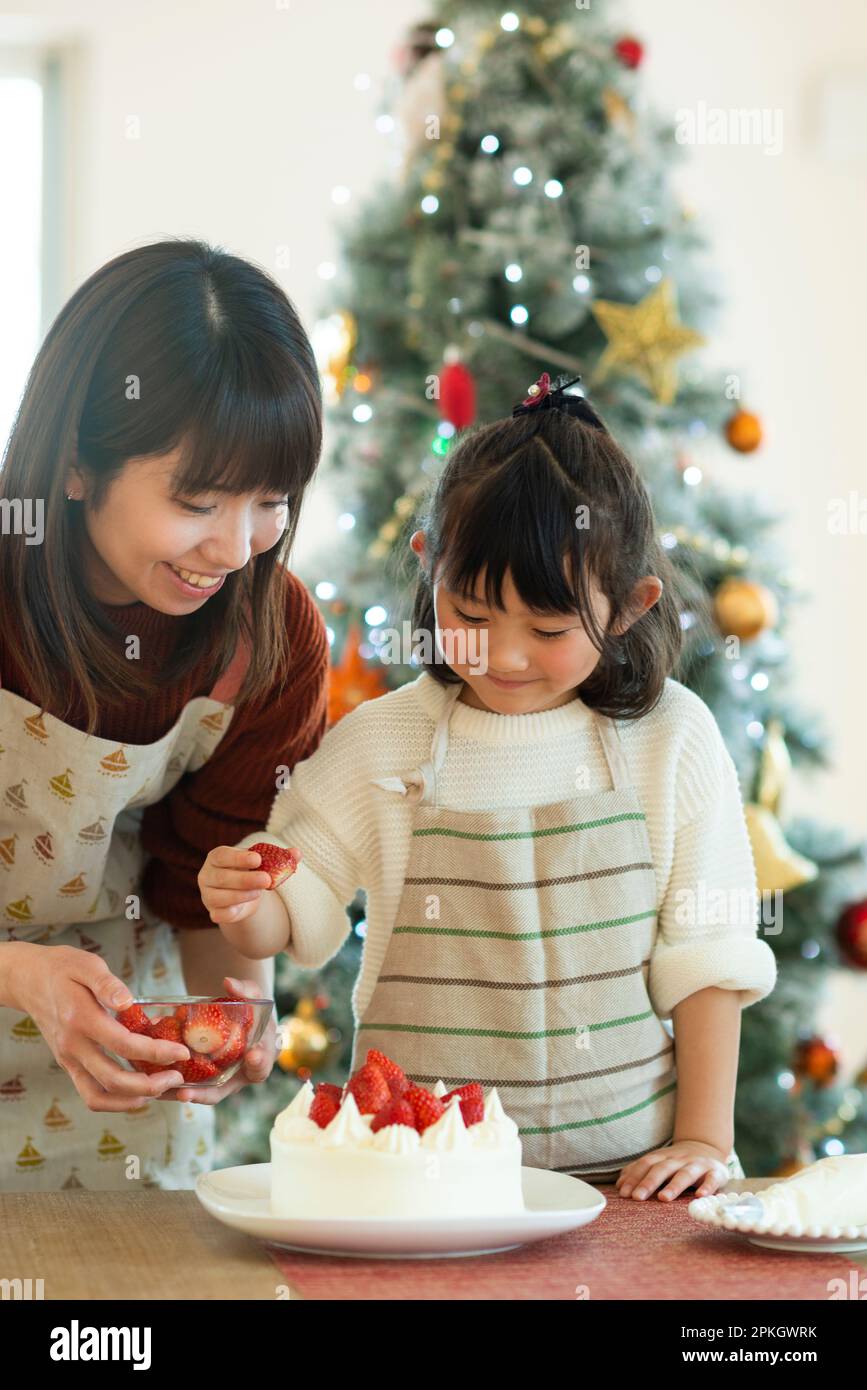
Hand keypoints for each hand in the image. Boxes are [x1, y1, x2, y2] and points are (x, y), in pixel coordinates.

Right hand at [11, 943, 191, 1111]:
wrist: (29, 980)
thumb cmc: (63, 968)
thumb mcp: (87, 964)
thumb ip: (107, 984)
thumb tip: (128, 1002)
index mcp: (81, 1018)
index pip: (123, 1045)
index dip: (156, 1053)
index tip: (182, 1053)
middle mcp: (73, 1045)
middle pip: (114, 1079)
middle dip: (151, 1085)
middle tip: (178, 1076)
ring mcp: (68, 1059)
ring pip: (99, 1096)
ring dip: (133, 1100)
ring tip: (162, 1089)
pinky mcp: (68, 1065)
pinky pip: (90, 1094)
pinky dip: (115, 1101)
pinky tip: (138, 1092)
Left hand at [158, 976, 277, 1105]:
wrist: (239, 1022)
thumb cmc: (250, 1013)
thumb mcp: (253, 999)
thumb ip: (245, 991)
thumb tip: (229, 982)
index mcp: (258, 1058)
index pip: (260, 1066)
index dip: (258, 1062)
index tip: (252, 1056)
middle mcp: (237, 1076)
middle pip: (222, 1091)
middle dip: (203, 1094)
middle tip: (186, 1094)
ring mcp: (218, 1080)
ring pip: (199, 1093)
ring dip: (179, 1095)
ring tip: (160, 1093)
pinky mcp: (201, 1079)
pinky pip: (185, 1085)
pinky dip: (170, 1086)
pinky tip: (151, 1081)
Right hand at [198, 846, 272, 925]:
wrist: (243, 894)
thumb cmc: (251, 871)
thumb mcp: (263, 862)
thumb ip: (279, 857)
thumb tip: (297, 853)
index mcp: (216, 857)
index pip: (223, 855)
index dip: (239, 858)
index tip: (258, 860)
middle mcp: (207, 875)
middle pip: (222, 877)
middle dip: (245, 879)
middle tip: (266, 879)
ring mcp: (207, 895)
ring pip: (219, 897)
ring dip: (241, 895)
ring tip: (259, 892)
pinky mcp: (213, 912)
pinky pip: (219, 915)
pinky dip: (231, 912)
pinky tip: (242, 908)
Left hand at [615, 1140, 729, 1201]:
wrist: (708, 1148)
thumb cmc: (677, 1162)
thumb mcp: (659, 1163)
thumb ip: (640, 1172)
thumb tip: (619, 1185)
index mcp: (663, 1157)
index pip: (646, 1164)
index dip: (634, 1177)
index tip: (623, 1193)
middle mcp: (679, 1159)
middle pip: (662, 1169)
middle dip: (649, 1183)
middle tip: (637, 1198)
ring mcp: (698, 1164)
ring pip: (685, 1174)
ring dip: (674, 1185)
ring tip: (663, 1198)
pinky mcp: (716, 1172)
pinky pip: (712, 1179)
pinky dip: (707, 1187)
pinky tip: (699, 1196)